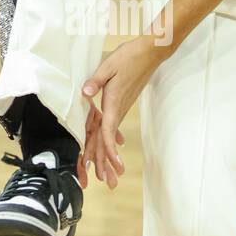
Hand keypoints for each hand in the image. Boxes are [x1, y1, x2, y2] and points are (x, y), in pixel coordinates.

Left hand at [78, 37, 162, 189]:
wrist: (150, 51)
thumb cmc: (129, 56)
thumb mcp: (108, 65)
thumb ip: (96, 80)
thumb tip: (85, 93)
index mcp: (113, 103)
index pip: (108, 131)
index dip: (108, 150)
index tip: (110, 167)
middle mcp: (117, 109)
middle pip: (108, 140)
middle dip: (108, 163)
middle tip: (108, 184)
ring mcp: (120, 107)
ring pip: (110, 136)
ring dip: (109, 156)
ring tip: (110, 176)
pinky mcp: (121, 103)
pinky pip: (113, 125)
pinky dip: (112, 139)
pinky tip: (115, 148)